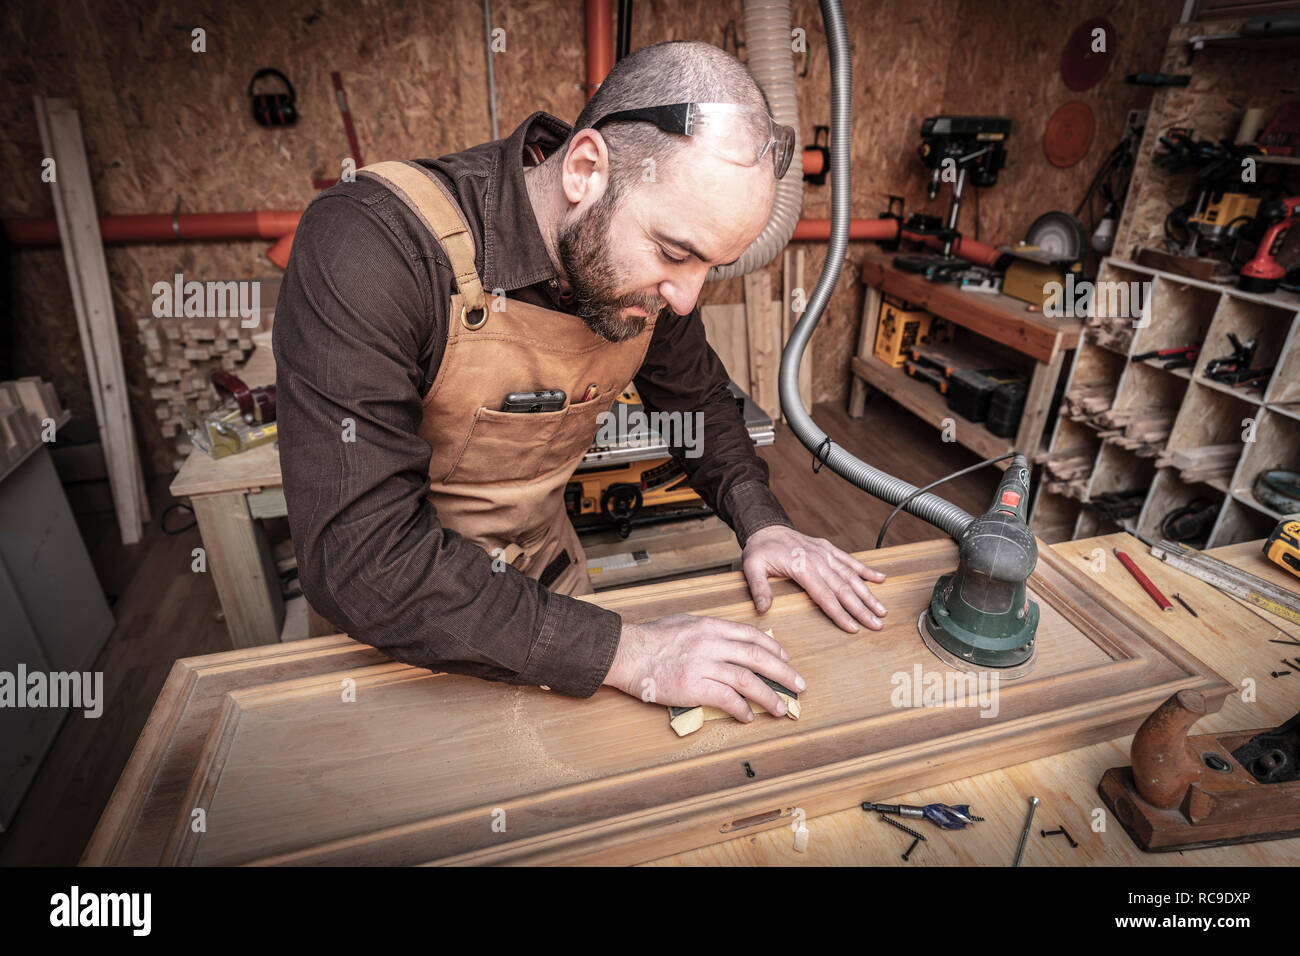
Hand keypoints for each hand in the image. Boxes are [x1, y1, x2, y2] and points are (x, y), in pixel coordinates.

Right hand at [603, 613, 806, 721]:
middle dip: (783, 672)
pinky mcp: (694, 687)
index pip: (751, 636)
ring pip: (748, 680)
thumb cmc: (650, 639)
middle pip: (758, 657)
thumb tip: (726, 640)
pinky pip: (727, 699)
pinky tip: (748, 716)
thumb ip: (707, 630)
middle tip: (799, 684)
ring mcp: (704, 665)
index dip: (773, 648)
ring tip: (782, 708)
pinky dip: (742, 709)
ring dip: (769, 696)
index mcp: (710, 626)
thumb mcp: (683, 622)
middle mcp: (711, 643)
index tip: (784, 658)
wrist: (626, 652)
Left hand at [741, 525, 886, 632]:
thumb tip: (763, 608)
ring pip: (852, 576)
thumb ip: (759, 588)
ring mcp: (825, 554)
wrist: (765, 527)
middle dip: (862, 609)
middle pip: (844, 589)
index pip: (824, 596)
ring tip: (882, 610)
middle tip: (877, 625)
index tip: (853, 628)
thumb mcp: (752, 567)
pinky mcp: (828, 549)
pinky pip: (850, 560)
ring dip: (868, 594)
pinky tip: (881, 579)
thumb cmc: (760, 549)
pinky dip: (866, 570)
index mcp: (802, 567)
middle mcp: (818, 560)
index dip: (840, 613)